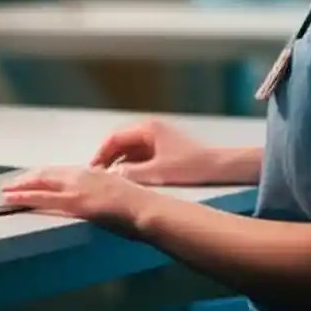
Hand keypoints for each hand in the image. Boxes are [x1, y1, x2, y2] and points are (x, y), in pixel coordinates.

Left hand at [1, 166, 159, 237]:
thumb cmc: (140, 205)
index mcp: (94, 173)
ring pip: (40, 183)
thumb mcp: (122, 191)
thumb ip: (106, 191)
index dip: (44, 175)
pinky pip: (41, 198)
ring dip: (21, 186)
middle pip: (47, 174)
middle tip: (12, 182)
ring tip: (6, 190)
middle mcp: (82, 175)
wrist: (146, 209)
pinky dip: (24, 197)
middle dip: (28, 178)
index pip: (62, 172)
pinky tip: (11, 198)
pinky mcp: (72, 202)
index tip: (34, 178)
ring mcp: (76, 188)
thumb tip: (99, 199)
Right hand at [89, 119, 218, 185]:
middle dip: (108, 160)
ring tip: (110, 182)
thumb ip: (132, 175)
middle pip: (121, 143)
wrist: (218, 167)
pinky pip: (140, 156)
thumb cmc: (190, 166)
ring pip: (130, 150)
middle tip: (98, 178)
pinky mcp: (163, 149)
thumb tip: (109, 178)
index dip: (101, 155)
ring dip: (119, 164)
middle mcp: (151, 129)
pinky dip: (131, 166)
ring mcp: (157, 138)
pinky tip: (128, 181)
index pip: (114, 138)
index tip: (92, 171)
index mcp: (148, 129)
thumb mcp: (158, 173)